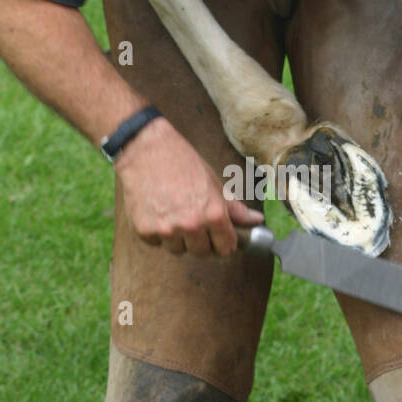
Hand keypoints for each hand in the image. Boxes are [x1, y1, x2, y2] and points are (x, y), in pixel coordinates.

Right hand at [115, 117, 261, 255]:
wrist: (146, 149)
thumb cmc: (183, 162)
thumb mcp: (214, 183)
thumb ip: (234, 208)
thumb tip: (256, 220)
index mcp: (213, 214)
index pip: (225, 249)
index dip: (224, 244)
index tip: (220, 238)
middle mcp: (191, 225)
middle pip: (201, 252)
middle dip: (200, 241)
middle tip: (194, 220)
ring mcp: (166, 230)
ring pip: (177, 250)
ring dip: (177, 238)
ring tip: (173, 212)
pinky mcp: (144, 230)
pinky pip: (156, 243)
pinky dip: (157, 232)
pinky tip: (157, 211)